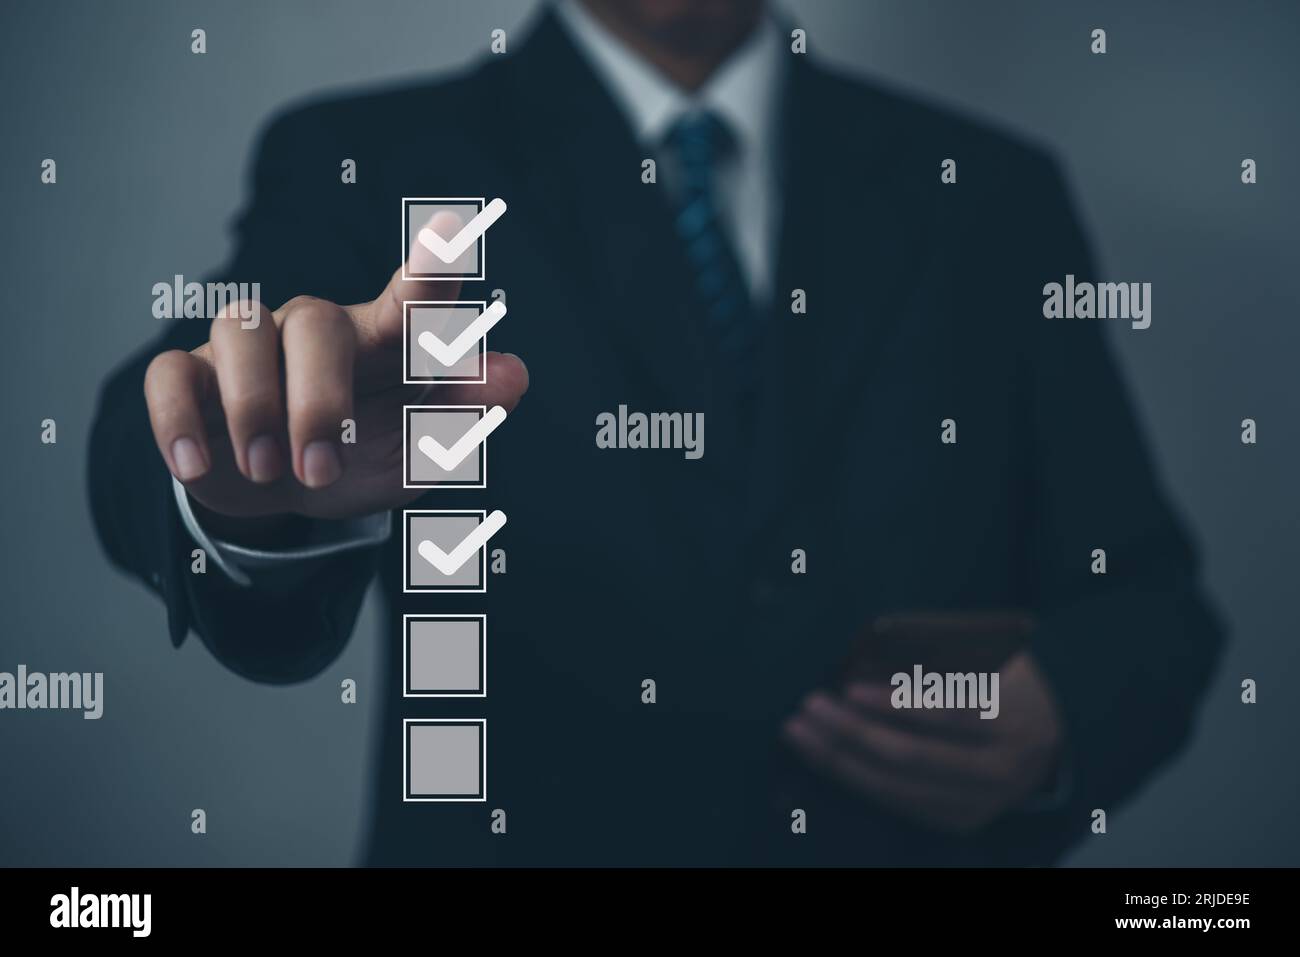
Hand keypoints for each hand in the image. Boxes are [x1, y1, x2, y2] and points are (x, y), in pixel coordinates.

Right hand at [143, 213, 527, 532]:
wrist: (280, 493)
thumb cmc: (358, 453)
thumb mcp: (412, 452)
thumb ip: (459, 417)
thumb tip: (514, 377)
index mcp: (380, 342)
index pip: (411, 300)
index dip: (431, 269)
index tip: (454, 233)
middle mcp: (313, 330)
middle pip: (313, 324)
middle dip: (315, 400)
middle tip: (320, 467)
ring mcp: (247, 348)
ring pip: (238, 334)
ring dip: (253, 409)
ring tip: (269, 474)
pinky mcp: (189, 376)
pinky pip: (169, 376)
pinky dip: (179, 423)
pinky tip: (200, 468)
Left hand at [782, 645, 1064, 833]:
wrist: (1059, 733)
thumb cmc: (1004, 678)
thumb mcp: (987, 658)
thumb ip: (939, 659)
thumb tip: (863, 656)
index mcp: (1012, 716)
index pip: (948, 712)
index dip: (895, 702)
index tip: (848, 687)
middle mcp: (1002, 767)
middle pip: (915, 754)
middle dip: (854, 732)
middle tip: (810, 706)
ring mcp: (983, 801)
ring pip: (899, 786)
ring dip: (840, 760)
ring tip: (800, 732)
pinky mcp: (961, 819)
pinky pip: (899, 804)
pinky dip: (857, 780)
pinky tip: (823, 757)